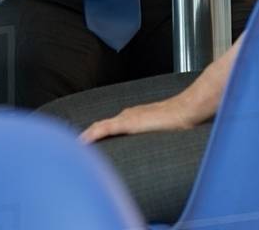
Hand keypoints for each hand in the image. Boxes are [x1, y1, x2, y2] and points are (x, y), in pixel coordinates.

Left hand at [80, 94, 202, 142]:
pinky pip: (104, 128)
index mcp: (131, 118)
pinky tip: (83, 141)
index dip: (95, 135)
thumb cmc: (178, 121)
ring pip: (99, 127)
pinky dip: (92, 135)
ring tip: (73, 147)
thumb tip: (152, 148)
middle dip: (87, 137)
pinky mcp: (128, 122)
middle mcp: (125, 116)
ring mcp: (126, 118)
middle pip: (99, 127)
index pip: (107, 127)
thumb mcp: (162, 131)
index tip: (84, 145)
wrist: (185, 110)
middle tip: (73, 148)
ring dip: (86, 137)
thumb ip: (153, 136)